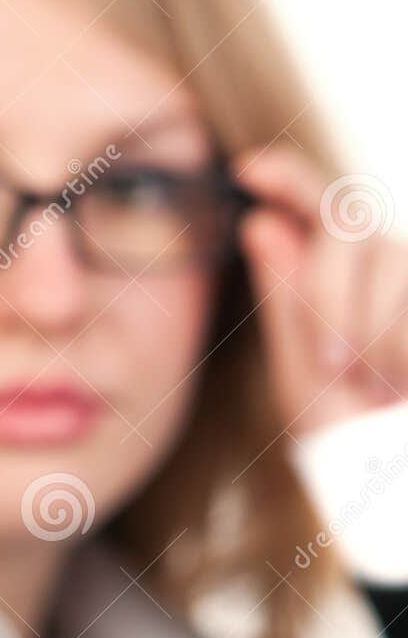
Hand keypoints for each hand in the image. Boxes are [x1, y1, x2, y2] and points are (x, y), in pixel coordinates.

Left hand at [237, 146, 407, 434]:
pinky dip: (402, 351)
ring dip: (374, 337)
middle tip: (332, 364)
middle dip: (329, 300)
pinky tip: (404, 381)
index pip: (307, 200)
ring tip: (378, 384)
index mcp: (326, 268)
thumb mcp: (301, 369)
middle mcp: (376, 255)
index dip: (283, 175)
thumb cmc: (347, 426)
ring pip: (389, 265)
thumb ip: (287, 299)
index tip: (246, 168)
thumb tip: (260, 221)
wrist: (394, 468)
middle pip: (343, 229)